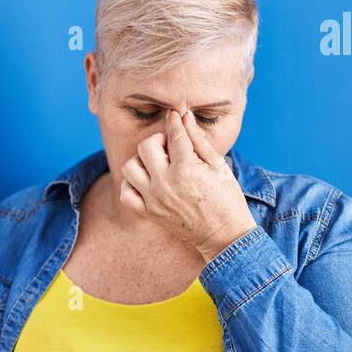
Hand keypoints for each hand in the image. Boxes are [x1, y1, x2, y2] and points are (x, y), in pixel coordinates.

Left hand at [120, 108, 257, 261]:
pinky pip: (125, 193)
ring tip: (157, 164)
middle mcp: (165, 184)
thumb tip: (185, 116)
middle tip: (170, 147)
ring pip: (130, 167)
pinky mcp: (148, 213)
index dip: (174, 121)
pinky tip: (147, 181)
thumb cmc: (226, 198)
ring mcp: (154, 200)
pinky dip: (132, 184)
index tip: (174, 115)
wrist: (224, 235)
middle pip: (146, 146)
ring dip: (141, 161)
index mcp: (186, 169)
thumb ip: (198, 140)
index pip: (173, 134)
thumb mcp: (218, 165)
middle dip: (158, 140)